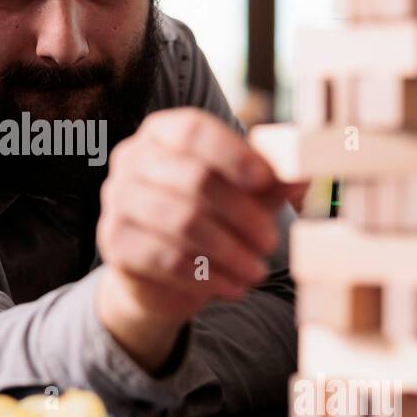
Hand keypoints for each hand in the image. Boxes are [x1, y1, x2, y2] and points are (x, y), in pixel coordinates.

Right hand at [95, 108, 292, 372]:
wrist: (160, 270)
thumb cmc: (208, 216)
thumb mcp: (244, 195)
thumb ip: (269, 183)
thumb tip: (302, 177)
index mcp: (161, 133)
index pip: (193, 130)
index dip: (233, 155)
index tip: (267, 182)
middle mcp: (131, 159)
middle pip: (192, 179)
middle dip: (241, 214)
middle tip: (271, 242)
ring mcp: (117, 200)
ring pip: (181, 222)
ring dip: (228, 251)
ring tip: (257, 271)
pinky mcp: (113, 241)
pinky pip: (164, 258)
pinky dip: (205, 276)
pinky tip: (231, 286)